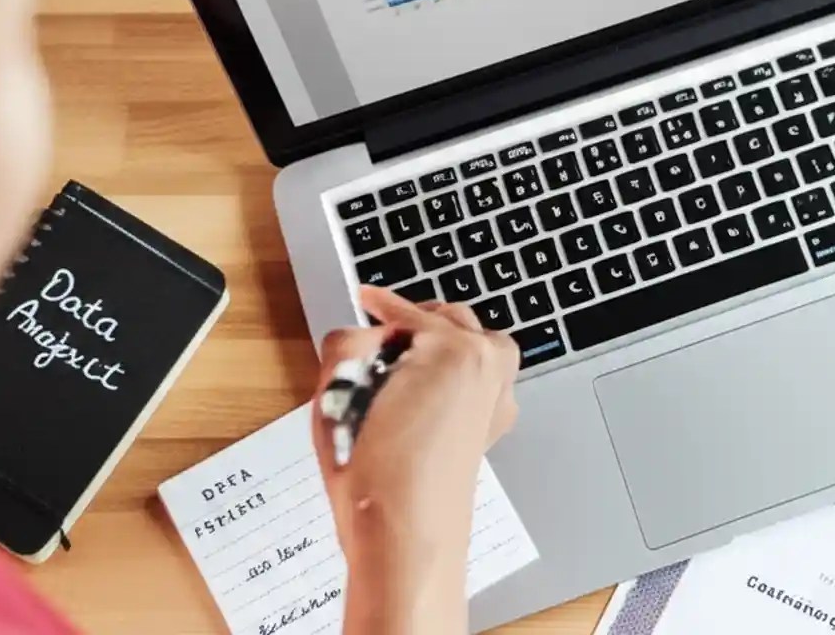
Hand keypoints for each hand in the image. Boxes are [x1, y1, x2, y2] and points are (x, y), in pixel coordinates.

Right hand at [311, 286, 519, 634]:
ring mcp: (497, 396)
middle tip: (379, 336)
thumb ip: (344, 350)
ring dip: (447, 341)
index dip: (381, 303)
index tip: (368, 298)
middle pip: (451, 318)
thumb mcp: (336, 401)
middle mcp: (485, 367)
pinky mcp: (495, 425)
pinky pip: (488, 377)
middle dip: (414, 322)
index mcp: (452, 351)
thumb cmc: (375, 481)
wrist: (406, 537)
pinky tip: (429, 391)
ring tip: (408, 358)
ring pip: (480, 342)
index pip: (407, 313)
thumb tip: (355, 335)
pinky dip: (463, 371)